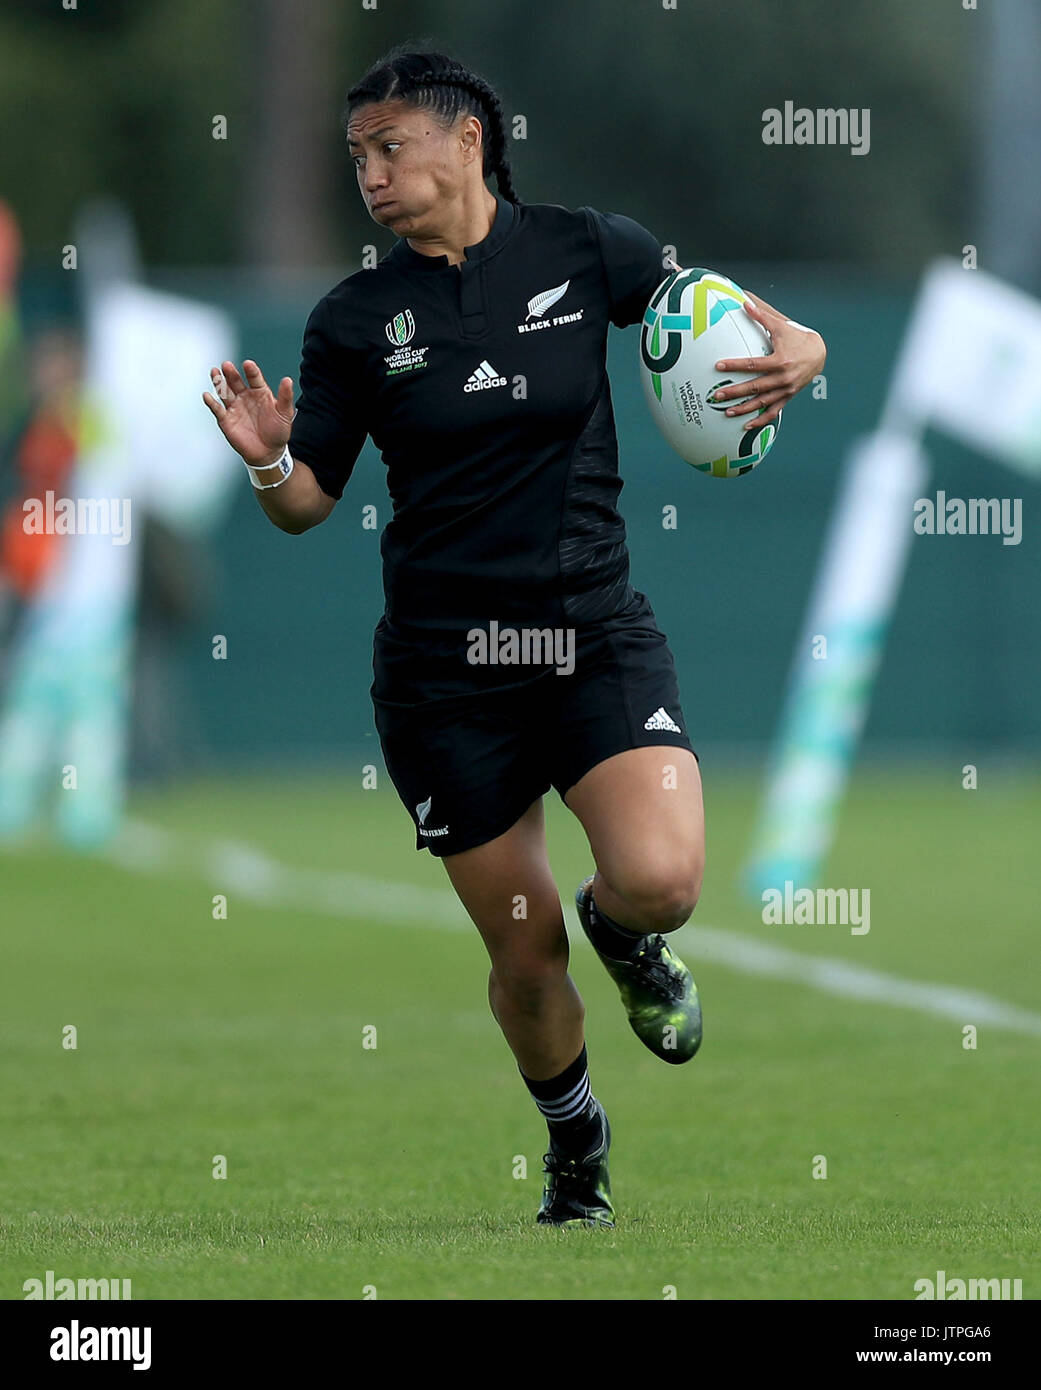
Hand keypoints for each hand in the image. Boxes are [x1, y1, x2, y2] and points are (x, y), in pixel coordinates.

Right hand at [202, 359, 295, 464]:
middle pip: (236, 382)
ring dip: (219, 382)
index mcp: (259, 392)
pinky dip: (211, 403)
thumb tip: (288, 380)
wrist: (269, 453)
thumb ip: (285, 397)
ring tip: (214, 372)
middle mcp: (245, 396)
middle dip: (231, 374)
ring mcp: (234, 407)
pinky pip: (217, 409)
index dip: (251, 371)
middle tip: (227, 365)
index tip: (248, 364)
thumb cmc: (278, 431)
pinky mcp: (226, 419)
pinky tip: (207, 395)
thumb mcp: (285, 414)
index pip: (254, 378)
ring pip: (224, 392)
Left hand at [708, 292, 825, 428]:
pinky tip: (746, 426)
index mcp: (780, 361)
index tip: (718, 366)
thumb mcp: (781, 326)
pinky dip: (761, 420)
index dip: (735, 365)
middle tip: (717, 396)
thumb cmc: (797, 337)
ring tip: (727, 413)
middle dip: (735, 392)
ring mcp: (785, 390)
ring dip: (744, 409)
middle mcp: (783, 378)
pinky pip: (773, 412)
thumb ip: (762, 316)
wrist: (819, 353)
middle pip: (754, 387)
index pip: (753, 364)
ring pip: (762, 403)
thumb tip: (744, 303)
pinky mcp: (787, 397)